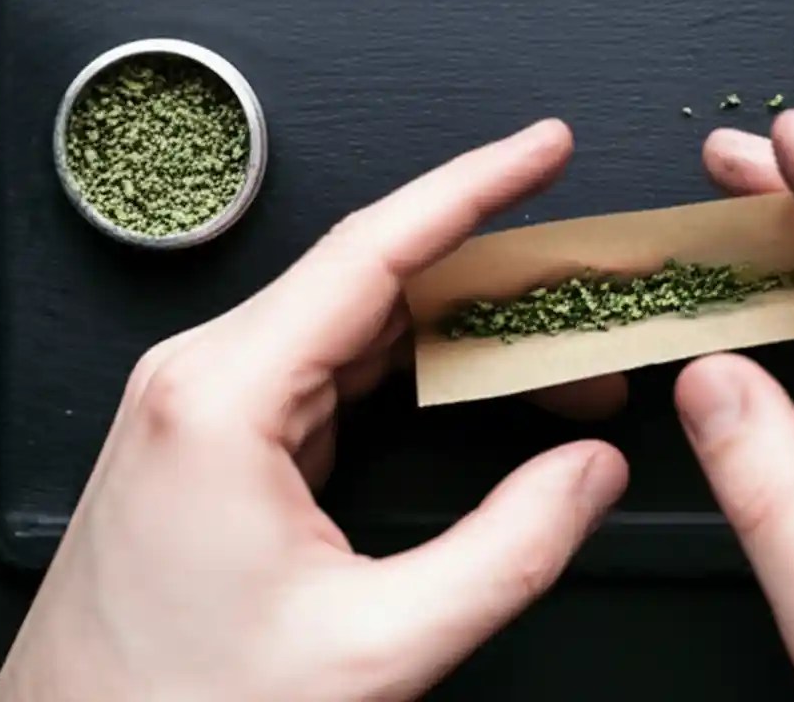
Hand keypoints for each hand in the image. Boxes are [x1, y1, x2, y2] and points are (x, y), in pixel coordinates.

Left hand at [0, 120, 629, 701]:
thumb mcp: (377, 644)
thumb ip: (509, 552)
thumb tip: (589, 472)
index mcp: (225, 395)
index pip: (374, 250)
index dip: (475, 188)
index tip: (545, 150)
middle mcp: (204, 378)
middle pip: (375, 283)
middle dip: (495, 280)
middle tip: (587, 284)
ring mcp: (205, 404)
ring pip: (357, 327)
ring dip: (461, 333)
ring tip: (557, 350)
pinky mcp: (217, 437)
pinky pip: (332, 372)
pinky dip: (414, 372)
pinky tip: (476, 387)